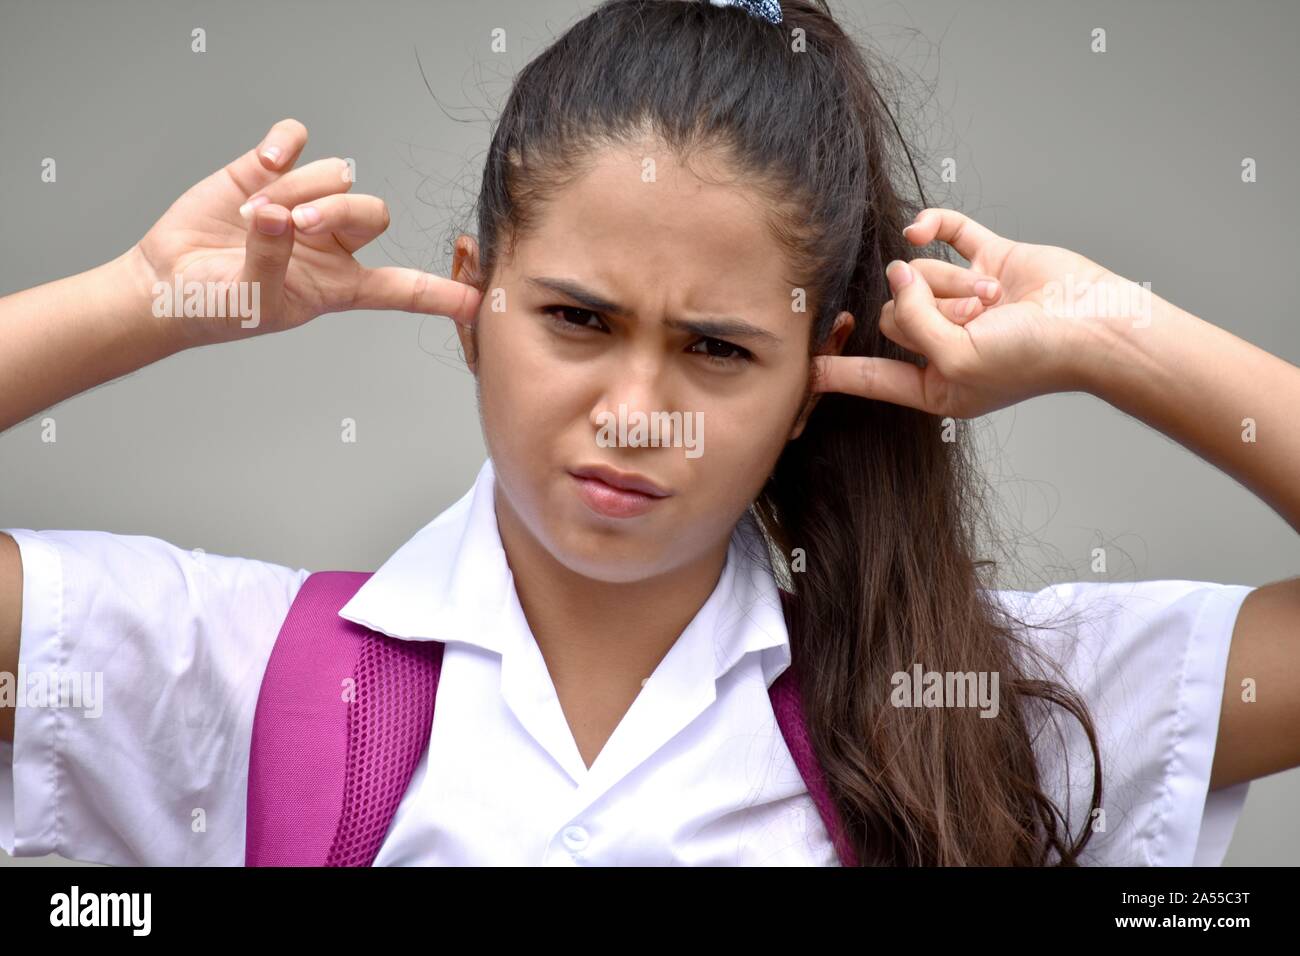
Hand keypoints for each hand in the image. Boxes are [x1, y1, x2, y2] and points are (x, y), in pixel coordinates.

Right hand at [129, 118, 481, 347]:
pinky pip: (298, 140)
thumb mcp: (250, 298)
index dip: (440, 293)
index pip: (404, 288)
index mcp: (343, 285)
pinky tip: (262, 165)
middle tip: (293, 223)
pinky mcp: (269, 172)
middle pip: (374, 210)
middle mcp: (333, 242)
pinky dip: (285, 145)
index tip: (480, 302)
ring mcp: (304, 202)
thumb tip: (278, 213)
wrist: (166, 282)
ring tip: (252, 214)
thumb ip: (271, 259)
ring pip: (336, 174)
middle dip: (338, 210)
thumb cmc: (217, 306)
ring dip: (298, 187)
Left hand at [812, 208, 1146, 417]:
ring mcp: (965, 300)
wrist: (1095, 326)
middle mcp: (946, 343)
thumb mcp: (956, 360)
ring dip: (952, 284)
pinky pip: (945, 233)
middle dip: (927, 310)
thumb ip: (913, 324)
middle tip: (972, 319)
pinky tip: (918, 227)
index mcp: (937, 385)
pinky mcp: (987, 260)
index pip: (873, 377)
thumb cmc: (1032, 359)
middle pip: (894, 315)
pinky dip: (931, 225)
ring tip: (993, 300)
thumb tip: (897, 274)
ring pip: (919, 276)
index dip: (836, 371)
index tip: (802, 371)